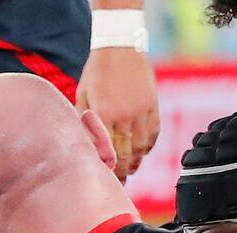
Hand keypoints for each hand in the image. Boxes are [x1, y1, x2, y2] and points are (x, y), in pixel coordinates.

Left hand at [78, 47, 158, 180]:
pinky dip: (148, 147)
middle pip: (126, 155)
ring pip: (142, 148)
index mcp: (102, 114)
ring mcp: (141, 112)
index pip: (107, 153)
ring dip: (136, 162)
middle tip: (120, 181)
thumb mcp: (83, 93)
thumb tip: (84, 145)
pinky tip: (142, 152)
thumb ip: (83, 120)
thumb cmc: (97, 70)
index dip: (108, 170)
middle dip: (123, 171)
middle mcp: (123, 116)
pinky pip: (153, 134)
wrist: (120, 46)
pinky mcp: (153, 106)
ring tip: (131, 168)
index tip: (106, 179)